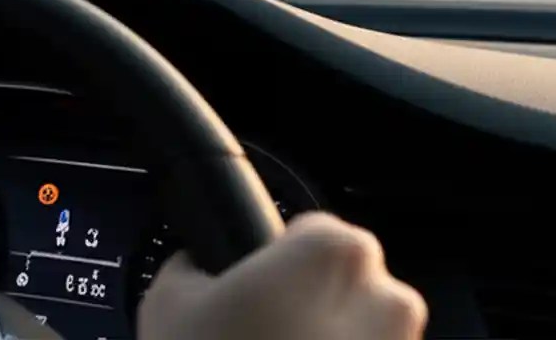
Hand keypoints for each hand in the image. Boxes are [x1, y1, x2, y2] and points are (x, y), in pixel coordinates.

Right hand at [138, 212, 426, 339]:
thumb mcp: (169, 298)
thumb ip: (196, 264)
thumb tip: (204, 266)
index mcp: (332, 253)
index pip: (314, 227)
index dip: (277, 257)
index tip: (255, 285)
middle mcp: (386, 299)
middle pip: (347, 281)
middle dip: (311, 302)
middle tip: (259, 335)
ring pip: (363, 333)